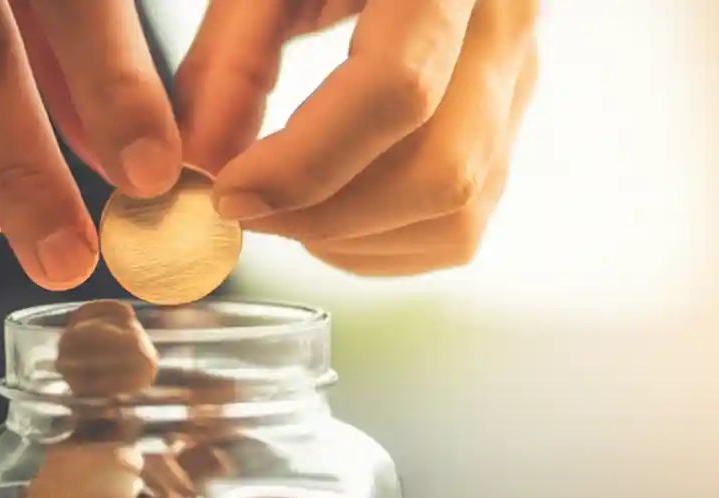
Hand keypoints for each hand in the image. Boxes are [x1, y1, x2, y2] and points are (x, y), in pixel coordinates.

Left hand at [177, 0, 538, 275]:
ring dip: (352, 239)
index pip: (398, 89)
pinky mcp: (507, 127)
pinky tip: (328, 217)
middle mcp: (505, 29)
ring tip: (283, 210)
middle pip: (440, 170)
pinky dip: (381, 247)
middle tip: (247, 208)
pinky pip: (459, 228)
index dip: (306, 162)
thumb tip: (202, 162)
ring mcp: (517, 83)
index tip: (230, 192)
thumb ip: (231, 58)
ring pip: (455, 213)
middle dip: (326, 216)